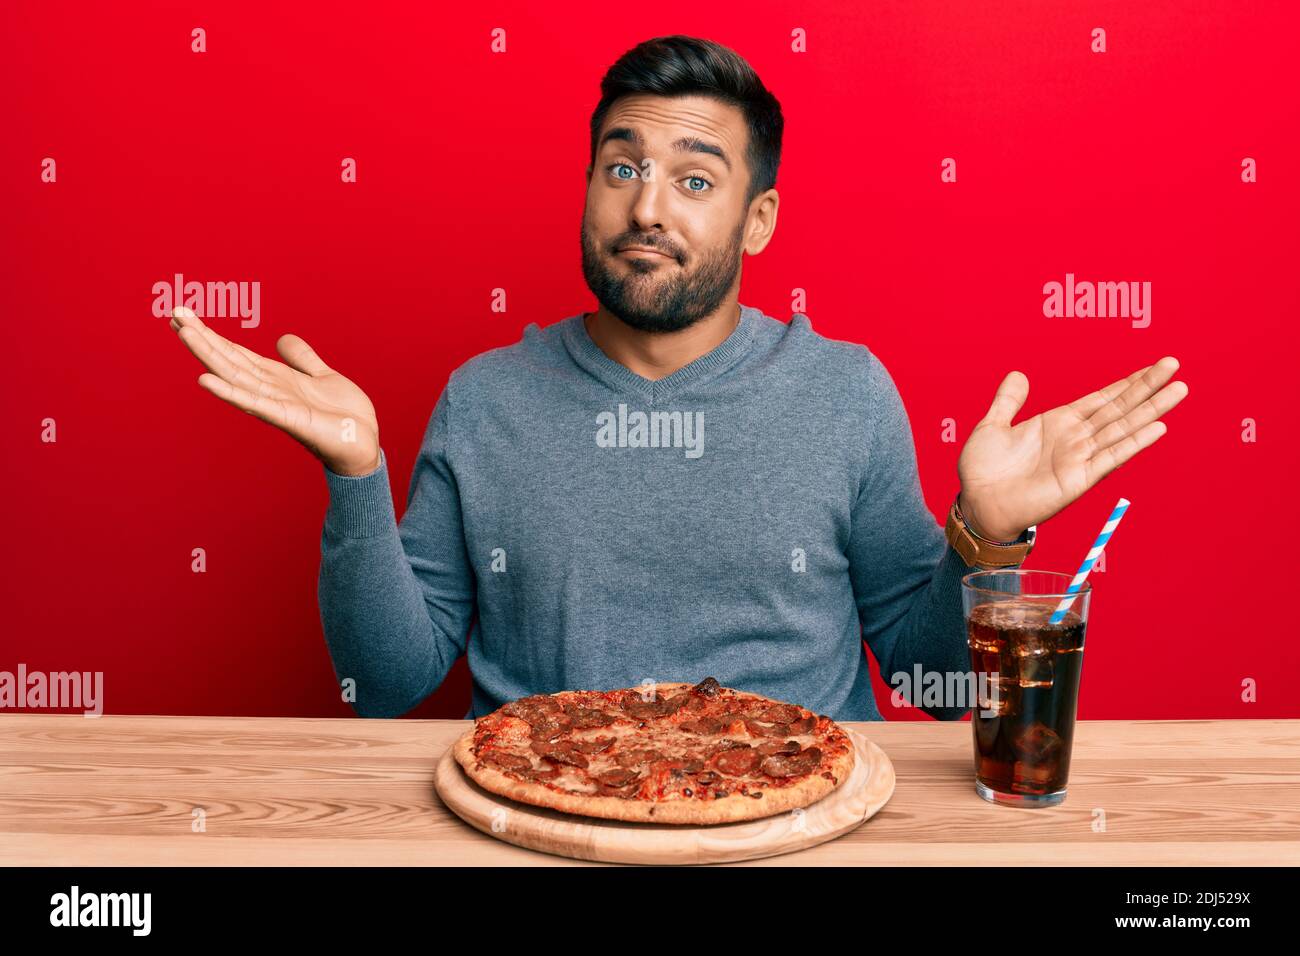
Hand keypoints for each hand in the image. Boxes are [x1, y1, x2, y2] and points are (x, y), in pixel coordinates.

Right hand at [168, 306, 380, 475]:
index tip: (186, 316)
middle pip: (229, 360)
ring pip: (235, 375)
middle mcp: (269, 390)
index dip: (213, 335)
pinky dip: (229, 392)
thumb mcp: (323, 376)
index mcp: (277, 378)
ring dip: (209, 354)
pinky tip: (205, 379)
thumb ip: (302, 359)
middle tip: (175, 314)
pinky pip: (254, 403)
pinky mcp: (288, 419)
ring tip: (184, 333)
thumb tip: (282, 338)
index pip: (237, 353)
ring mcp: (275, 405)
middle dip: (203, 338)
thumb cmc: (343, 416)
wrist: (365, 444)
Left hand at [957, 357, 1187, 540]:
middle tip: (1174, 364)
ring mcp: (1080, 458)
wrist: (976, 504)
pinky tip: (1157, 428)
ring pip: (1123, 428)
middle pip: (1119, 408)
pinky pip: (1111, 457)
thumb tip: (1017, 374)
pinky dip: (1134, 443)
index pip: (1101, 398)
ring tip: (1179, 390)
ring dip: (1151, 410)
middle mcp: (1075, 438)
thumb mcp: (992, 426)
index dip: (1127, 382)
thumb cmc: (983, 471)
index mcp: (1058, 423)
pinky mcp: (1079, 479)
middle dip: (1147, 387)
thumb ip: (1008, 402)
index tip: (1154, 366)